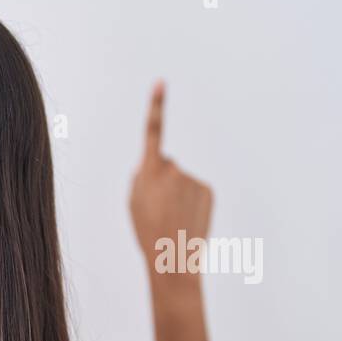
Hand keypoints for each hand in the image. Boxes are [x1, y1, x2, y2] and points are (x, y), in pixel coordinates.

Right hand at [129, 81, 212, 267]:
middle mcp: (174, 169)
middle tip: (156, 208)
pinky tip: (186, 219)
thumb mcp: (133, 203)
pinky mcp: (208, 189)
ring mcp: (193, 179)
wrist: (173, 258)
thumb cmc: (147, 232)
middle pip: (165, 166)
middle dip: (161, 180)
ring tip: (172, 218)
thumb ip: (139, 178)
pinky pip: (195, 189)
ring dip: (176, 194)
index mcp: (150, 172)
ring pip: (180, 180)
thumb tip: (151, 167)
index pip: (152, 133)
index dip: (155, 106)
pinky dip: (190, 202)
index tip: (160, 83)